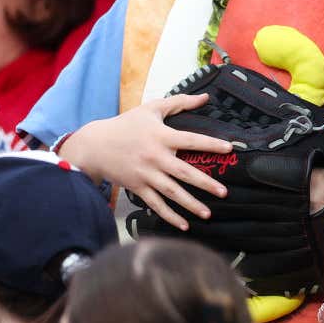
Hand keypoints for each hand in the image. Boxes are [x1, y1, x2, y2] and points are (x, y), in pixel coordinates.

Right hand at [61, 96, 232, 230]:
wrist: (94, 146)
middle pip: (184, 172)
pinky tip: (183, 225)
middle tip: (224, 192)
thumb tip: (206, 97)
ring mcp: (146, 174)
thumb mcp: (151, 109)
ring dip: (190, 204)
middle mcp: (155, 157)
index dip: (210, 144)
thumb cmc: (126, 125)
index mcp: (161, 136)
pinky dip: (169, 215)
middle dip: (205, 183)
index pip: (191, 140)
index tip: (229, 149)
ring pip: (171, 192)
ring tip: (208, 213)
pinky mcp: (137, 187)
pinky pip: (155, 204)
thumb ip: (179, 102)